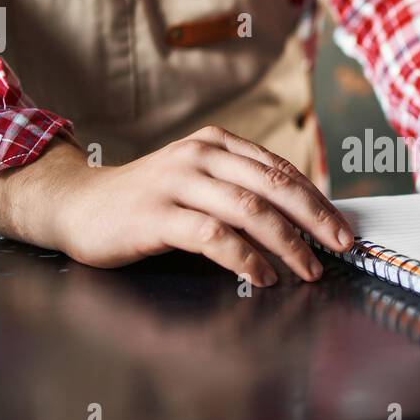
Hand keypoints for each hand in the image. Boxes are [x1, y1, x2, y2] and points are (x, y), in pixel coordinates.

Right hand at [48, 126, 352, 285]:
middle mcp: (200, 155)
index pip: (281, 170)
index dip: (318, 201)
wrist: (77, 204)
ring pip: (250, 209)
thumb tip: (301, 217)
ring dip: (287, 243)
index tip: (342, 229)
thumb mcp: (197, 180)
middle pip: (275, 185)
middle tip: (341, 247)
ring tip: (308, 268)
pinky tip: (261, 276)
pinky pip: (213, 236)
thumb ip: (239, 188)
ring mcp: (177, 183)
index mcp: (216, 143)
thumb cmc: (145, 200)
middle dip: (315, 219)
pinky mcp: (156, 215)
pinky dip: (245, 258)